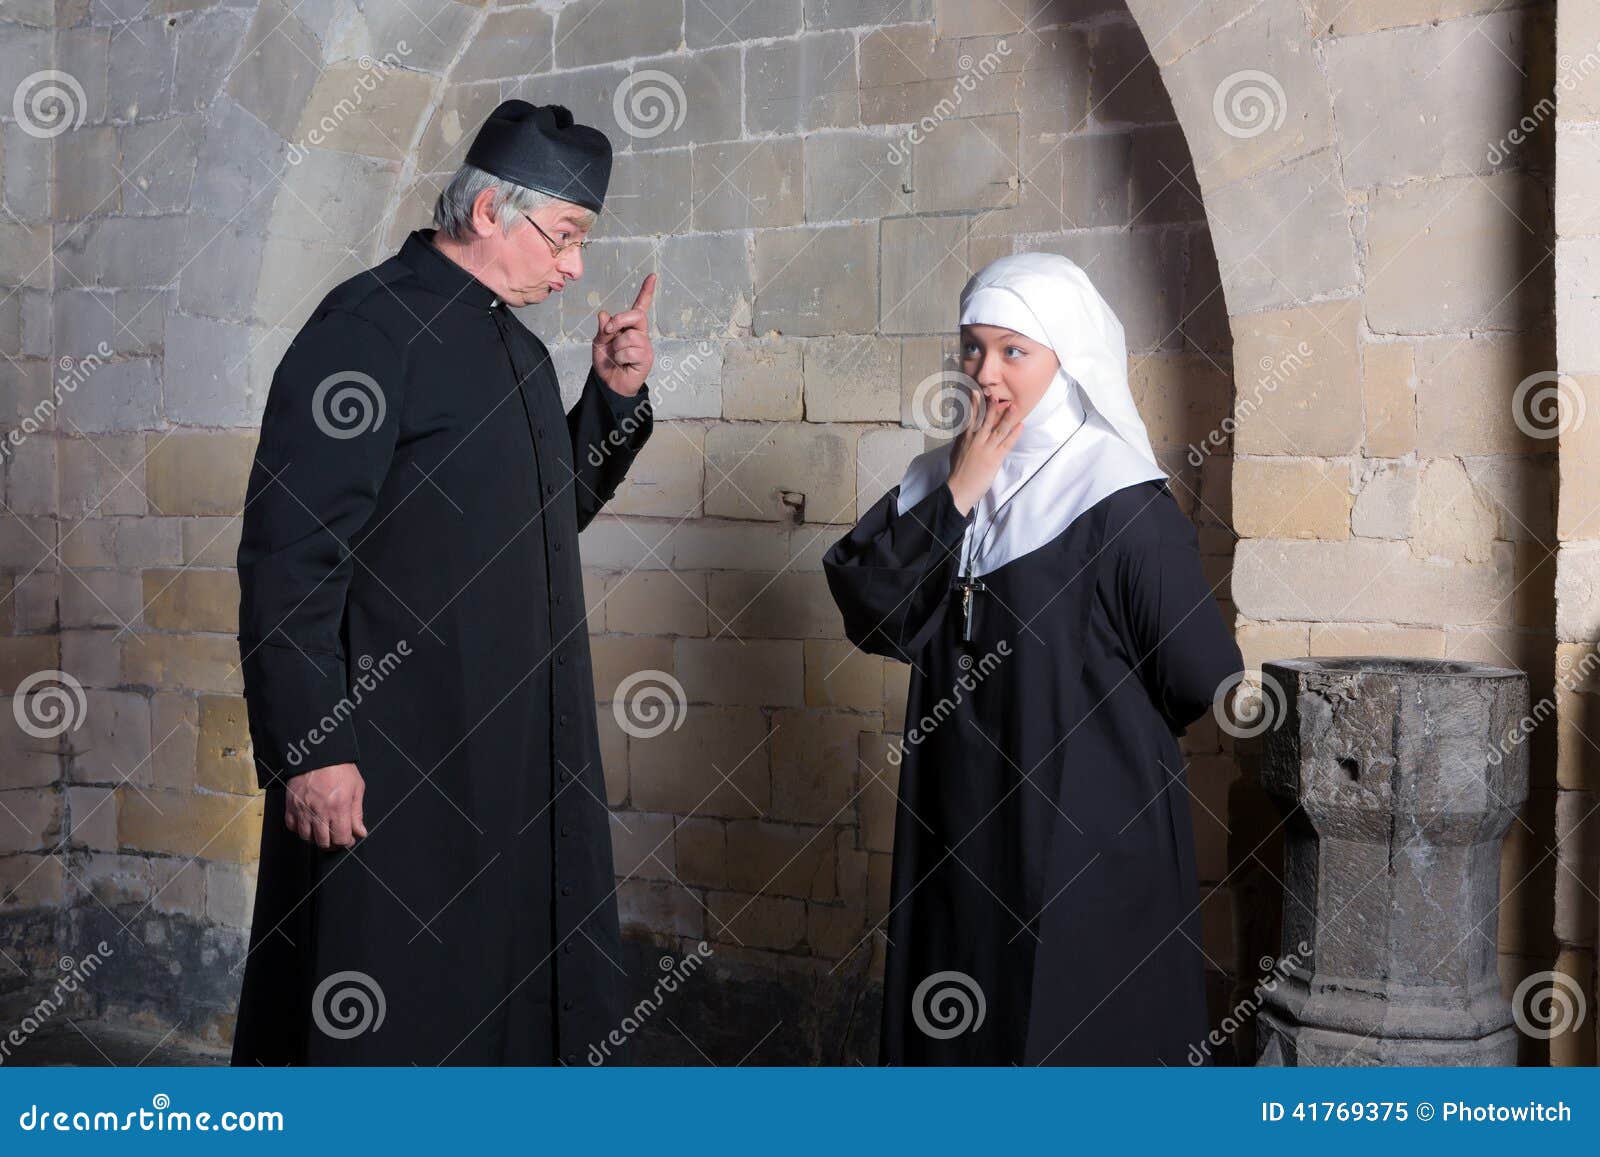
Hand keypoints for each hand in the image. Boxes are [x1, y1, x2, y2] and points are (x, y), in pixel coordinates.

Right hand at [285, 762, 366, 848]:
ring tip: (323, 831)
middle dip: (332, 843)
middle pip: (323, 842)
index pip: (341, 839)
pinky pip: (292, 827)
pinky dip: (300, 829)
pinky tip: (308, 823)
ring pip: (307, 837)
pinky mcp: (290, 806)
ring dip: (316, 838)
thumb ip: (357, 813)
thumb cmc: (339, 768)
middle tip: (337, 837)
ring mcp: (303, 810)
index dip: (346, 842)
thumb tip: (360, 832)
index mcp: (338, 807)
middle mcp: (319, 811)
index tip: (349, 838)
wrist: (317, 754)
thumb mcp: (356, 788)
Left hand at [592, 273, 655, 397]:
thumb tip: (604, 315)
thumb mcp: (599, 343)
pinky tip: (623, 364)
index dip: (646, 291)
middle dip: (620, 321)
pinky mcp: (646, 358)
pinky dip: (620, 358)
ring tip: (617, 357)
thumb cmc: (606, 363)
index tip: (652, 276)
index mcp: (629, 327)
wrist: (609, 384)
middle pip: (636, 316)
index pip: (640, 306)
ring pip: (630, 337)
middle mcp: (640, 334)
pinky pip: (630, 351)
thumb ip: (603, 329)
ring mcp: (645, 346)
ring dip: (617, 347)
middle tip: (608, 331)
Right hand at [946, 392, 1022, 514]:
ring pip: (999, 428)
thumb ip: (962, 440)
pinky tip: (1020, 426)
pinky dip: (1014, 433)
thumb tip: (966, 431)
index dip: (974, 404)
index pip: (970, 417)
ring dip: (1007, 416)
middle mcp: (976, 440)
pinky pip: (1007, 443)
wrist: (959, 488)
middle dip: (992, 406)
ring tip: (1014, 406)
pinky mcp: (995, 458)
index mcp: (965, 438)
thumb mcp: (956, 451)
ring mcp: (986, 448)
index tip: (976, 392)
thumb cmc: (958, 472)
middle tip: (996, 394)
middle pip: (986, 419)